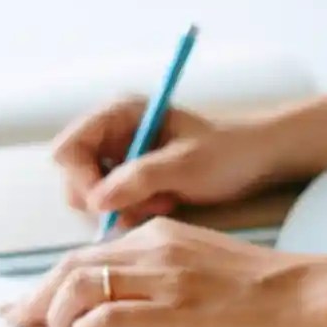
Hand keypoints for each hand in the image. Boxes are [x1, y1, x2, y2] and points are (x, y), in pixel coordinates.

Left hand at [0, 218, 326, 326]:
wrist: (308, 295)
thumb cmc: (264, 289)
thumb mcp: (201, 263)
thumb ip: (160, 271)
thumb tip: (123, 299)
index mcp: (158, 235)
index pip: (85, 255)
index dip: (47, 281)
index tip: (27, 303)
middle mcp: (152, 248)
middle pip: (69, 267)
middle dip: (35, 299)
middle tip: (18, 322)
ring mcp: (161, 278)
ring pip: (77, 287)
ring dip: (60, 318)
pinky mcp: (172, 309)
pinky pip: (106, 315)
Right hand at [52, 97, 292, 227]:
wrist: (258, 161)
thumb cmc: (227, 152)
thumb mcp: (184, 165)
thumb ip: (138, 179)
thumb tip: (96, 201)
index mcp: (119, 114)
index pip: (69, 147)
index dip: (80, 178)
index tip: (104, 202)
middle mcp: (112, 133)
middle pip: (74, 176)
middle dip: (104, 198)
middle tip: (143, 203)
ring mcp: (120, 157)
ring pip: (92, 195)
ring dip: (123, 207)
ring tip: (161, 201)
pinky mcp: (130, 179)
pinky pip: (112, 205)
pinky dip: (133, 212)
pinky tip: (164, 204)